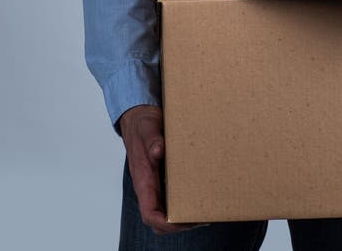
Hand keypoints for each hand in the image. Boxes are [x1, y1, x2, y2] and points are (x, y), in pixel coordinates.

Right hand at [118, 104, 206, 235]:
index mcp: (143, 179)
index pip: (149, 213)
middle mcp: (148, 185)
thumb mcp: (148, 127)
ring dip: (181, 216)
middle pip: (158, 218)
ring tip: (203, 211)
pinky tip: (198, 194)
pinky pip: (170, 196)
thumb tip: (158, 150)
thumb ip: (152, 139)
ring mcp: (154, 183)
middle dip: (178, 225)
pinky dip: (182, 201)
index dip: (164, 223)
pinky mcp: (161, 176)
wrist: (137, 116)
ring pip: (164, 210)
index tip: (182, 222)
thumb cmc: (141, 124)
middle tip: (200, 218)